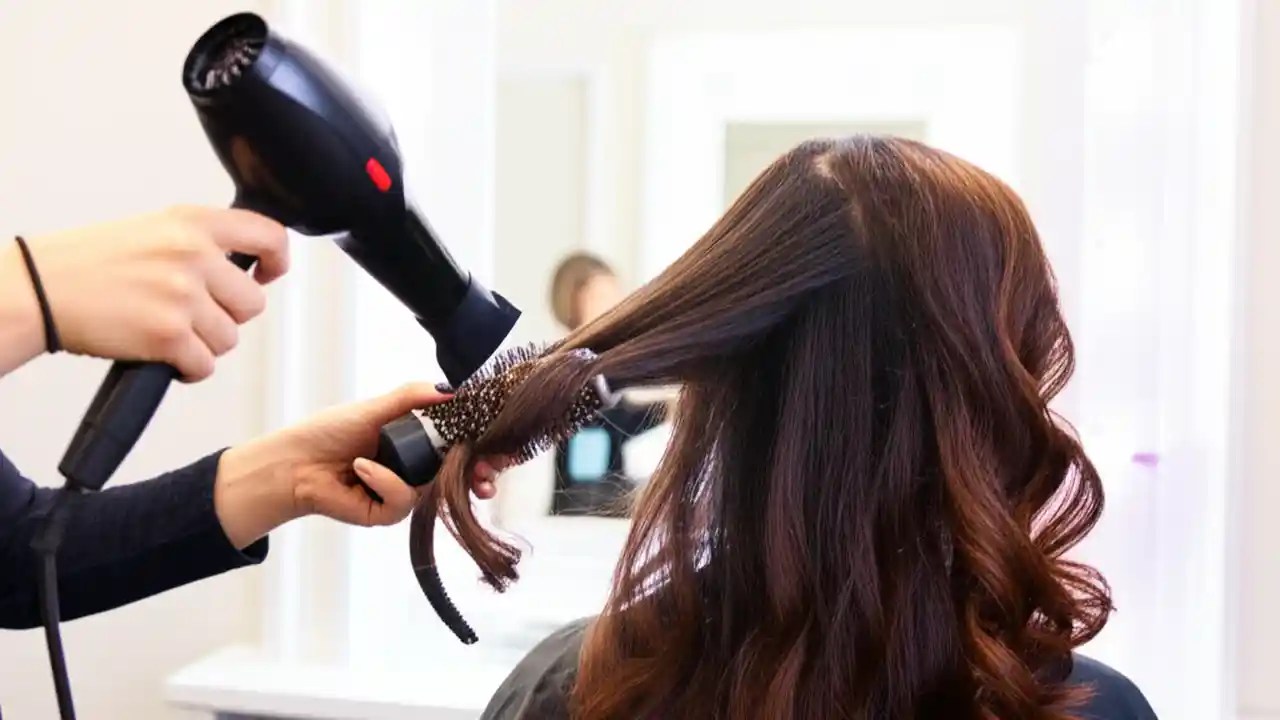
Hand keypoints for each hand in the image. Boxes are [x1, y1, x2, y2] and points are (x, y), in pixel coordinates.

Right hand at [9, 206, 287, 379]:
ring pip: (230, 338)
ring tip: (168, 330)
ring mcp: (182, 295)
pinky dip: (189, 368)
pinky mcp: (168, 335)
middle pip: (253, 303)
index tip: (266, 274)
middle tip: (192, 312)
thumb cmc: (92, 263)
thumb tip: (252, 268)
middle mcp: (194, 255)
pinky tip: (166, 354)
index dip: (277, 260)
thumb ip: (204, 242)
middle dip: (228, 315)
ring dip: (204, 343)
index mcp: (194, 223)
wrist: (40, 289)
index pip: (269, 235)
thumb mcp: (155, 229)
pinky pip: (205, 365)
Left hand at [213, 383, 501, 548]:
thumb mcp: (379, 407)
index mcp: (417, 443)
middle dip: (479, 475)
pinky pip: (402, 500)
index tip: (505, 449)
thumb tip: (452, 390)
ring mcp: (402, 493)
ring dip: (424, 476)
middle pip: (460, 475)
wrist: (294, 462)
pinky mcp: (385, 513)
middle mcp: (415, 470)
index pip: (461, 446)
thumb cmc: (330, 432)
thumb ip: (415, 397)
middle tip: (490, 475)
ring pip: (435, 490)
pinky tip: (360, 470)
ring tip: (419, 467)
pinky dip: (383, 482)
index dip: (485, 448)